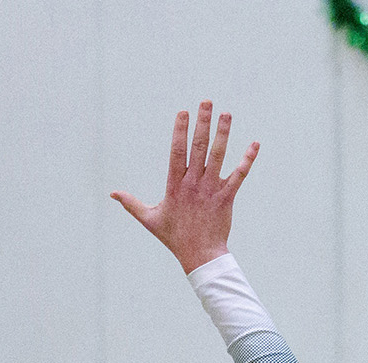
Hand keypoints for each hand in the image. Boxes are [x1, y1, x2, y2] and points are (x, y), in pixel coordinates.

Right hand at [111, 100, 258, 272]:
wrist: (199, 255)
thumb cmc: (174, 237)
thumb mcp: (149, 219)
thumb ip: (131, 204)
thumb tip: (112, 195)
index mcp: (174, 185)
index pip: (177, 151)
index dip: (180, 130)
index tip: (183, 112)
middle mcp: (193, 183)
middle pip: (198, 147)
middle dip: (202, 123)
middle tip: (206, 102)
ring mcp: (210, 189)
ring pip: (218, 156)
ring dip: (223, 133)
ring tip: (227, 113)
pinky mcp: (226, 197)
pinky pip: (239, 175)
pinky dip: (247, 159)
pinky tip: (255, 144)